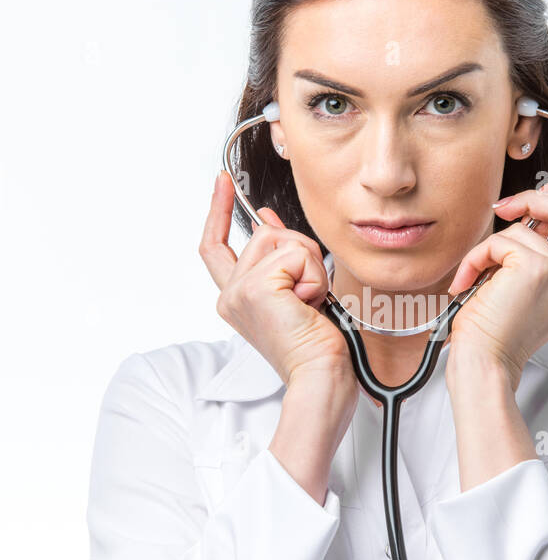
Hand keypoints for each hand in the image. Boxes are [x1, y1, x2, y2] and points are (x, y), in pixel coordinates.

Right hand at [199, 171, 356, 391]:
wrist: (320, 377)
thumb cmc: (315, 347)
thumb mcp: (295, 291)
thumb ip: (278, 256)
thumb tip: (267, 218)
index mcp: (235, 298)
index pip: (215, 246)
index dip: (218, 211)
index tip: (223, 182)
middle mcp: (230, 295)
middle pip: (265, 233)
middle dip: (301, 253)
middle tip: (308, 293)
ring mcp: (240, 292)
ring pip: (282, 239)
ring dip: (310, 266)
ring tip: (309, 302)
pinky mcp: (257, 289)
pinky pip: (297, 254)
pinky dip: (315, 276)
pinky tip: (310, 305)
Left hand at [446, 155, 547, 390]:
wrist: (484, 362)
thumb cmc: (499, 329)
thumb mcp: (529, 282)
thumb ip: (544, 245)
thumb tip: (544, 200)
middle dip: (537, 199)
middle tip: (505, 203)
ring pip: (526, 228)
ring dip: (491, 247)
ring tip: (477, 276)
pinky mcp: (539, 269)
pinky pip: (501, 240)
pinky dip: (477, 257)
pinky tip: (468, 282)